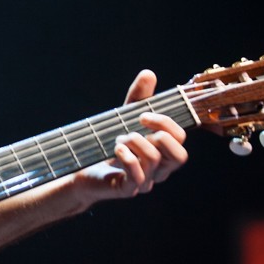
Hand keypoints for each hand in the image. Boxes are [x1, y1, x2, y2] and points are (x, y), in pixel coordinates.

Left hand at [75, 70, 187, 201]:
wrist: (83, 169)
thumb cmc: (110, 144)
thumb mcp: (124, 118)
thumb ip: (138, 98)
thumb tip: (149, 73)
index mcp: (162, 152)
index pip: (181, 139)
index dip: (166, 123)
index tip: (143, 114)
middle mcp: (159, 170)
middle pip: (180, 157)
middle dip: (161, 134)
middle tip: (138, 124)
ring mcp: (145, 181)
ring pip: (155, 161)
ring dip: (135, 141)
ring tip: (119, 138)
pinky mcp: (127, 189)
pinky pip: (138, 178)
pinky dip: (128, 158)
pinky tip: (117, 149)